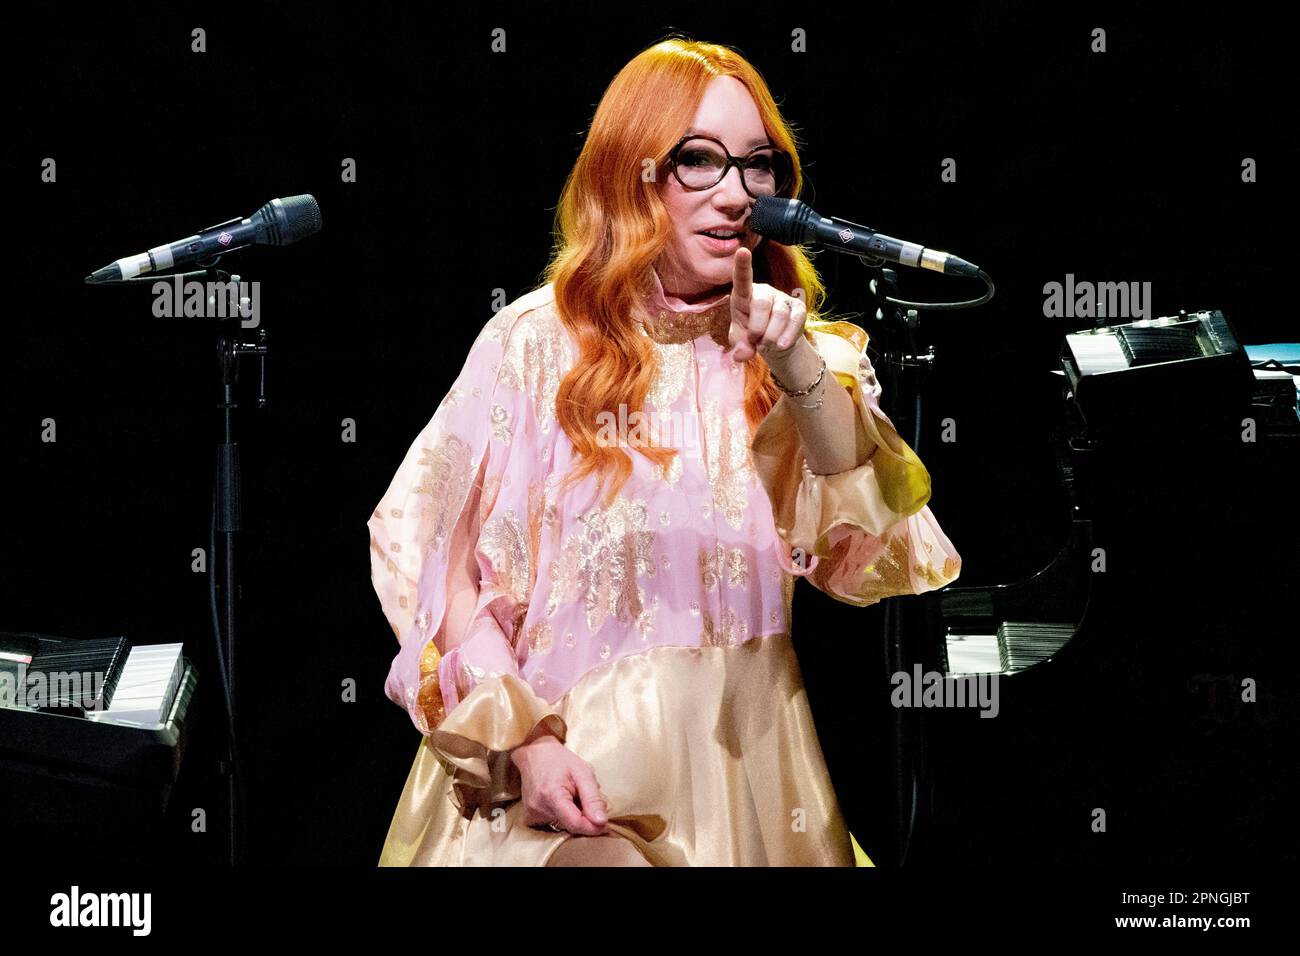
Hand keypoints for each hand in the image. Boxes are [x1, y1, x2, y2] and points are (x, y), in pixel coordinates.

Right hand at [510, 733, 608, 835]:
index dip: (594, 827)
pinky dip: (562, 816)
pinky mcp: (529, 818)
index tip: (605, 823)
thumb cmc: (560, 760)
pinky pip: (553, 824)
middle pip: (571, 826)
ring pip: (563, 825)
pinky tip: (559, 801)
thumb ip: (593, 798)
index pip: (576, 824)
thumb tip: (601, 822)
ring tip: (570, 795)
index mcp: (551, 796)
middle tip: (584, 797)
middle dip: (584, 817)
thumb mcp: (583, 772)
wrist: (535, 754)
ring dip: (573, 815)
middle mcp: (537, 808)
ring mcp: (531, 814)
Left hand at [726, 246, 807, 365]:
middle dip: (757, 328)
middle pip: (761, 304)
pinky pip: (795, 321)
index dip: (743, 265)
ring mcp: (782, 299)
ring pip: (778, 315)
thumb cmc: (750, 336)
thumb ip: (739, 347)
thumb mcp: (740, 343)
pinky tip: (781, 345)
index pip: (742, 279)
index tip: (742, 251)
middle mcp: (764, 292)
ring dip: (771, 336)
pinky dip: (787, 336)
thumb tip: (740, 355)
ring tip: (765, 344)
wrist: (773, 343)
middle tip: (755, 341)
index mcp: (744, 295)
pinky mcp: (798, 309)